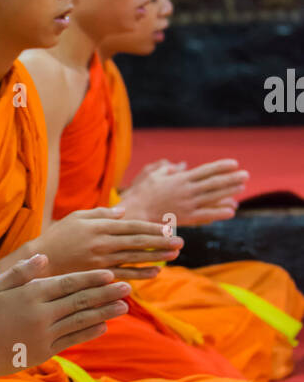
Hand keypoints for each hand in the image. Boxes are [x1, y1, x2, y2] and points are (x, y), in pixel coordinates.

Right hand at [0, 253, 130, 379]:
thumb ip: (20, 273)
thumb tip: (44, 258)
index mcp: (31, 294)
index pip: (69, 283)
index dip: (91, 278)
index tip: (110, 274)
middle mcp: (42, 314)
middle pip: (81, 301)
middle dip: (106, 293)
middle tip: (127, 286)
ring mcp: (46, 334)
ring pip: (82, 320)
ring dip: (105, 312)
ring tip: (124, 305)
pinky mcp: (46, 351)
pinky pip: (74, 338)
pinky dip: (90, 331)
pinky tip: (104, 325)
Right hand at [39, 206, 183, 279]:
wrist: (40, 260)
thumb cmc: (57, 236)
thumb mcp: (77, 217)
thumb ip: (101, 213)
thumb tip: (124, 212)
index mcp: (99, 226)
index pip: (131, 225)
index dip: (152, 227)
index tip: (169, 227)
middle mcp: (103, 243)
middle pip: (137, 241)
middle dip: (161, 241)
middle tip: (180, 241)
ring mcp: (101, 260)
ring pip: (134, 257)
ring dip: (156, 256)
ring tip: (174, 255)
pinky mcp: (98, 274)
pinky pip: (124, 274)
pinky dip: (140, 273)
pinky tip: (155, 272)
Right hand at [121, 159, 247, 225]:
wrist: (136, 213)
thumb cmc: (142, 193)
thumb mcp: (153, 175)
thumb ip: (169, 169)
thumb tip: (181, 166)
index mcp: (180, 179)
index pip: (206, 171)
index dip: (221, 167)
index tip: (235, 163)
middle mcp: (187, 191)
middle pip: (214, 183)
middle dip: (231, 179)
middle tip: (246, 175)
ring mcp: (188, 205)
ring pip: (213, 197)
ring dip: (229, 192)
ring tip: (242, 188)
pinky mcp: (186, 218)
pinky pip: (206, 215)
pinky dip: (219, 213)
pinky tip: (231, 211)